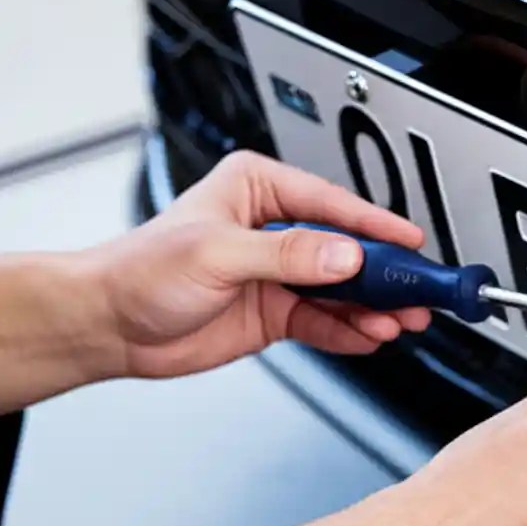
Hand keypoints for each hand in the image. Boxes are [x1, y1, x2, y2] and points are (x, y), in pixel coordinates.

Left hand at [86, 150, 432, 378]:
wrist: (109, 325)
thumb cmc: (140, 270)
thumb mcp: (219, 251)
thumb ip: (287, 254)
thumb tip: (342, 255)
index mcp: (259, 190)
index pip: (332, 205)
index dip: (376, 226)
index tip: (410, 243)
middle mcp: (274, 228)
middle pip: (347, 250)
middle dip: (384, 275)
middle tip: (418, 291)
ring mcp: (279, 274)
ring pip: (343, 289)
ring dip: (373, 307)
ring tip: (401, 321)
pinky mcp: (277, 312)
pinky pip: (325, 321)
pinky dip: (350, 331)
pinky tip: (370, 336)